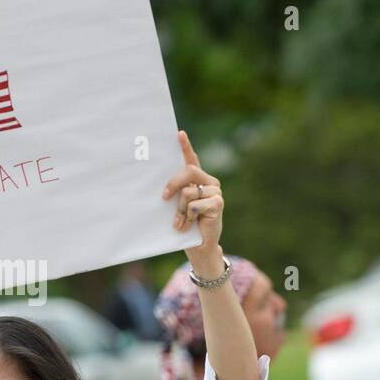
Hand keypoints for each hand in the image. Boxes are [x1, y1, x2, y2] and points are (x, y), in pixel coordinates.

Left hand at [161, 130, 223, 263]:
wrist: (198, 246)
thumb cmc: (185, 225)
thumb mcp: (176, 205)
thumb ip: (173, 192)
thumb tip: (160, 187)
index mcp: (197, 180)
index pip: (191, 159)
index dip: (185, 146)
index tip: (178, 134)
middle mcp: (208, 182)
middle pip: (188, 171)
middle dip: (173, 184)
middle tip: (164, 198)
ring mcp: (215, 192)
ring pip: (188, 191)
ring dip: (180, 210)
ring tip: (181, 222)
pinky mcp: (218, 203)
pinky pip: (194, 204)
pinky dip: (188, 217)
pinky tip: (190, 225)